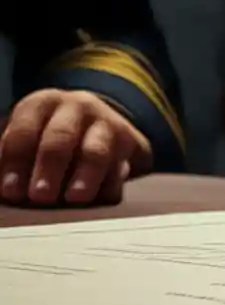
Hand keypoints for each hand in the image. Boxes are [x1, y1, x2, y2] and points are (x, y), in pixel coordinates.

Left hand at [0, 89, 151, 206]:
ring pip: (97, 150)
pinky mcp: (132, 142)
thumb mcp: (25, 138)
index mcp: (42, 104)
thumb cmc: (48, 139)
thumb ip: (8, 157)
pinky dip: (112, 185)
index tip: (10, 190)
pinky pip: (122, 167)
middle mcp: (77, 106)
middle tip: (40, 195)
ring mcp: (108, 122)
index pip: (24, 131)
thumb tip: (3, 186)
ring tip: (75, 197)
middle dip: (50, 167)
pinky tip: (101, 200)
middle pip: (61, 136)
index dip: (16, 161)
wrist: (98, 127)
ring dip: (86, 175)